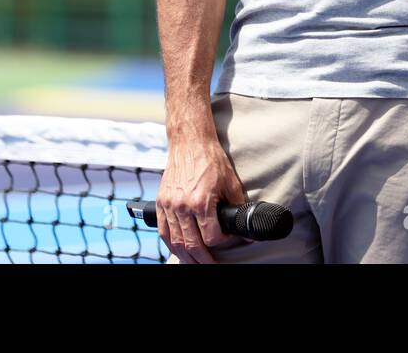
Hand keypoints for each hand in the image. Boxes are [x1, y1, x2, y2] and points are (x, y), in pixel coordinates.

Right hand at [156, 139, 248, 263]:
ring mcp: (168, 205)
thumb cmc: (211, 160)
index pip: (211, 237)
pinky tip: (179, 249)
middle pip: (192, 245)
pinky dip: (171, 244)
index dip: (223, 242)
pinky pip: (163, 231)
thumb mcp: (231, 183)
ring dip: (186, 256)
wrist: (190, 142)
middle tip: (212, 265)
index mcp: (201, 202)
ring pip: (175, 242)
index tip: (228, 239)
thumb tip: (246, 225)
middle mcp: (182, 206)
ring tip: (196, 262)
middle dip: (204, 260)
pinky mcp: (160, 201)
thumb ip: (238, 206)